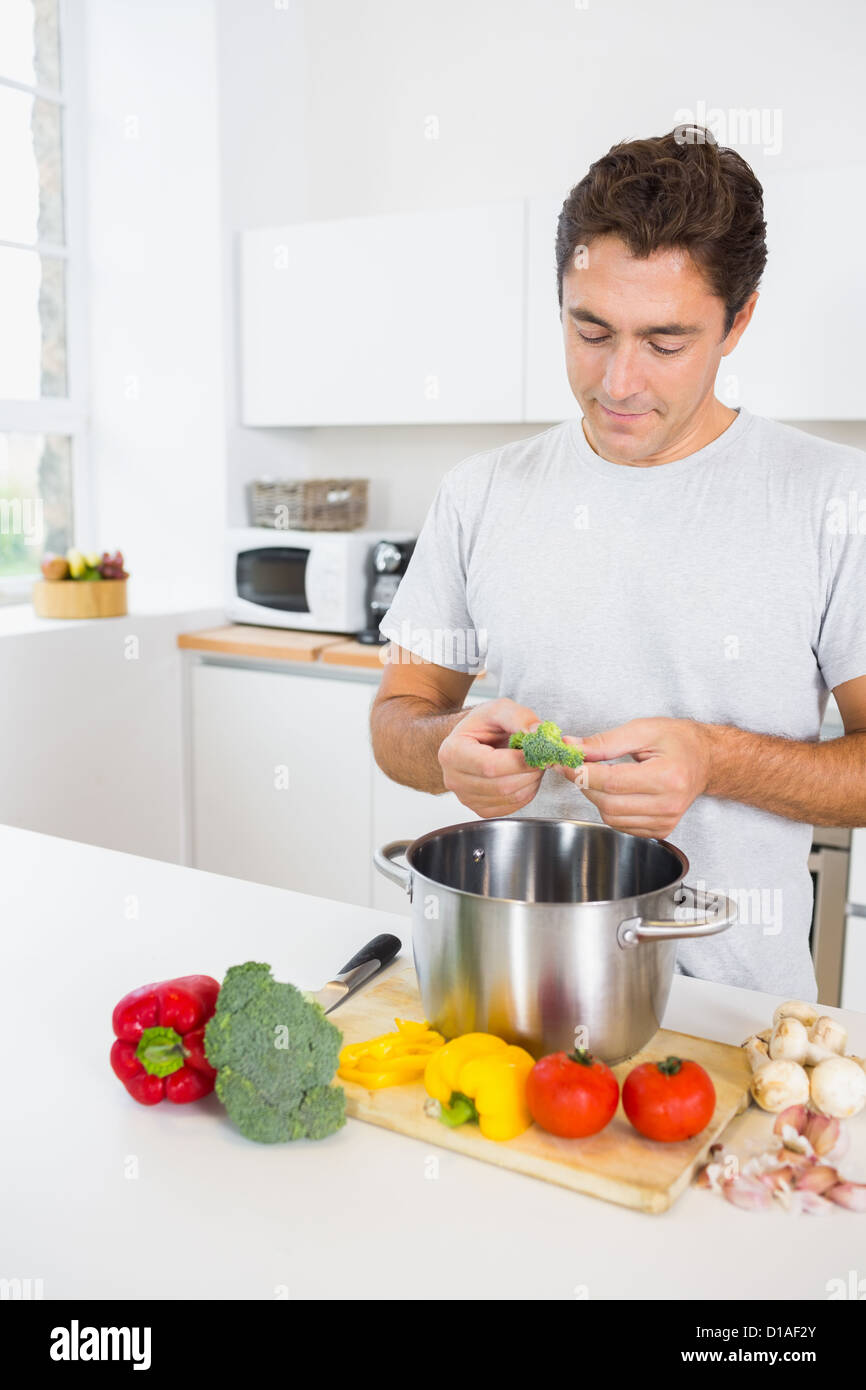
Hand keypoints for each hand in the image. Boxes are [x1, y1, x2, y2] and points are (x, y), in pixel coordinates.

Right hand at [438, 699, 547, 817]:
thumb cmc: (482, 725)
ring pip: (511, 797)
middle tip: (540, 755)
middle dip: (530, 771)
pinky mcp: (480, 810)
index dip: (519, 761)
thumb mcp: (498, 709)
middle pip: (502, 785)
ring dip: (532, 780)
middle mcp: (454, 780)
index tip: (538, 751)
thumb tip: (539, 734)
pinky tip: (523, 774)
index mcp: (452, 752)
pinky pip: (513, 806)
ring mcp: (466, 798)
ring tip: (531, 762)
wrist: (473, 740)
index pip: (490, 766)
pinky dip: (527, 791)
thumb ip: (519, 717)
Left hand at [561, 717, 713, 838]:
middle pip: (608, 803)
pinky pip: (621, 826)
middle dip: (586, 784)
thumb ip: (605, 742)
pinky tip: (615, 792)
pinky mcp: (662, 831)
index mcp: (667, 777)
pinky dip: (610, 809)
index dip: (582, 772)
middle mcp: (669, 804)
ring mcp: (666, 821)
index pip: (612, 782)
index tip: (564, 761)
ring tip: (600, 776)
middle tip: (578, 766)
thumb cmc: (678, 740)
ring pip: (611, 818)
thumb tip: (571, 747)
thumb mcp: (643, 730)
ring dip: (597, 797)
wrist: (706, 759)